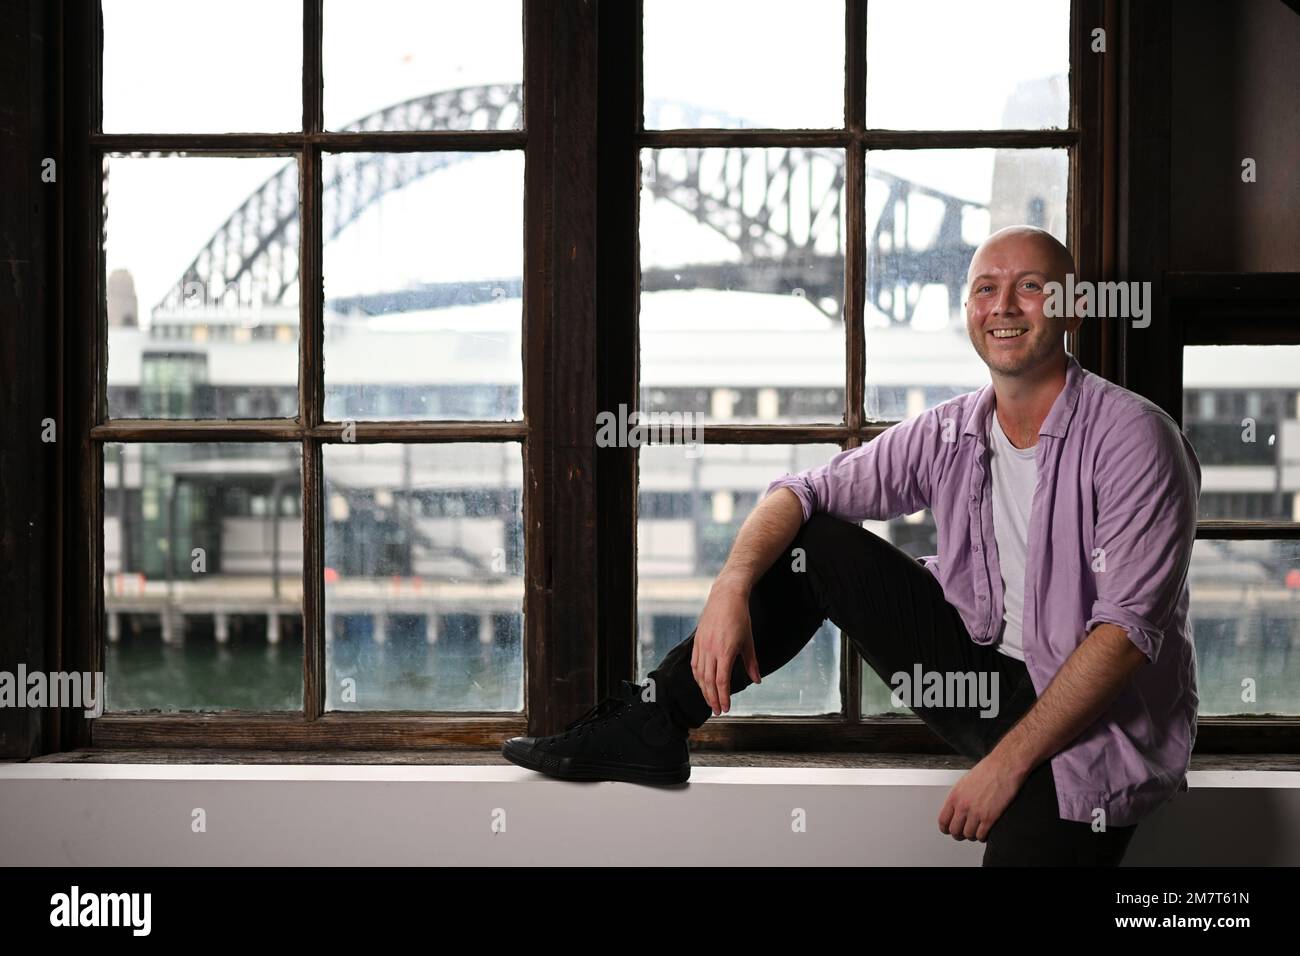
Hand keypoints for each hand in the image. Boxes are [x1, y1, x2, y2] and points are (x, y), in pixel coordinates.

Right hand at [691, 578, 761, 715]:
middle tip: (717, 711)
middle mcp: (711, 650)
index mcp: (725, 652)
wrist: (726, 597)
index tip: (726, 708)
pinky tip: (701, 682)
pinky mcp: (697, 641)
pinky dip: (697, 676)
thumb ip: (751, 663)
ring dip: (704, 689)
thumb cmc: (740, 618)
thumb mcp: (749, 642)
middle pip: (709, 681)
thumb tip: (757, 681)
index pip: (722, 681)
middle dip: (712, 698)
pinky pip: (694, 663)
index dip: (723, 697)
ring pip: (700, 674)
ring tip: (710, 700)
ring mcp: (702, 645)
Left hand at [937, 750, 1027, 841]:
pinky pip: (981, 835)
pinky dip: (983, 836)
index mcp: (954, 796)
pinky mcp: (990, 818)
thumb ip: (959, 797)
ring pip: (968, 835)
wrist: (1004, 766)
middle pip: (954, 831)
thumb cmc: (988, 770)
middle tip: (964, 833)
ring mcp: (976, 813)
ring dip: (972, 836)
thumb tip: (957, 809)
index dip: (946, 828)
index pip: (943, 820)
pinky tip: (986, 831)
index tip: (949, 830)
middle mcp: (963, 805)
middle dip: (959, 834)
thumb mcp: (965, 782)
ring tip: (977, 831)